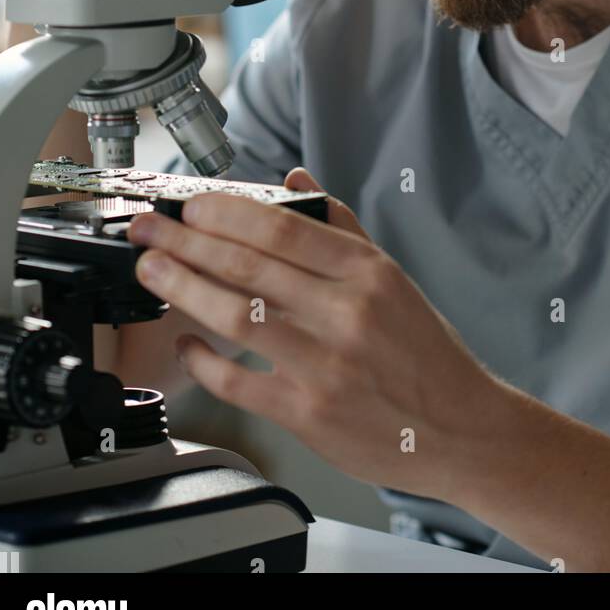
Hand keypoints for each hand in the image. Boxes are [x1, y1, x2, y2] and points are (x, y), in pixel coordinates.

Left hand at [127, 168, 503, 501]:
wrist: (461, 430)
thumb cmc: (425, 353)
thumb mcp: (393, 278)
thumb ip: (340, 227)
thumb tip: (295, 180)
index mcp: (366, 272)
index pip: (283, 227)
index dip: (226, 212)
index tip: (189, 205)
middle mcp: (345, 312)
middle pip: (248, 265)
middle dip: (186, 242)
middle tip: (148, 230)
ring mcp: (324, 365)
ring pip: (236, 316)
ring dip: (183, 289)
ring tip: (152, 272)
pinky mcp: (308, 414)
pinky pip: (238, 382)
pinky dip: (202, 360)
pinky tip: (184, 343)